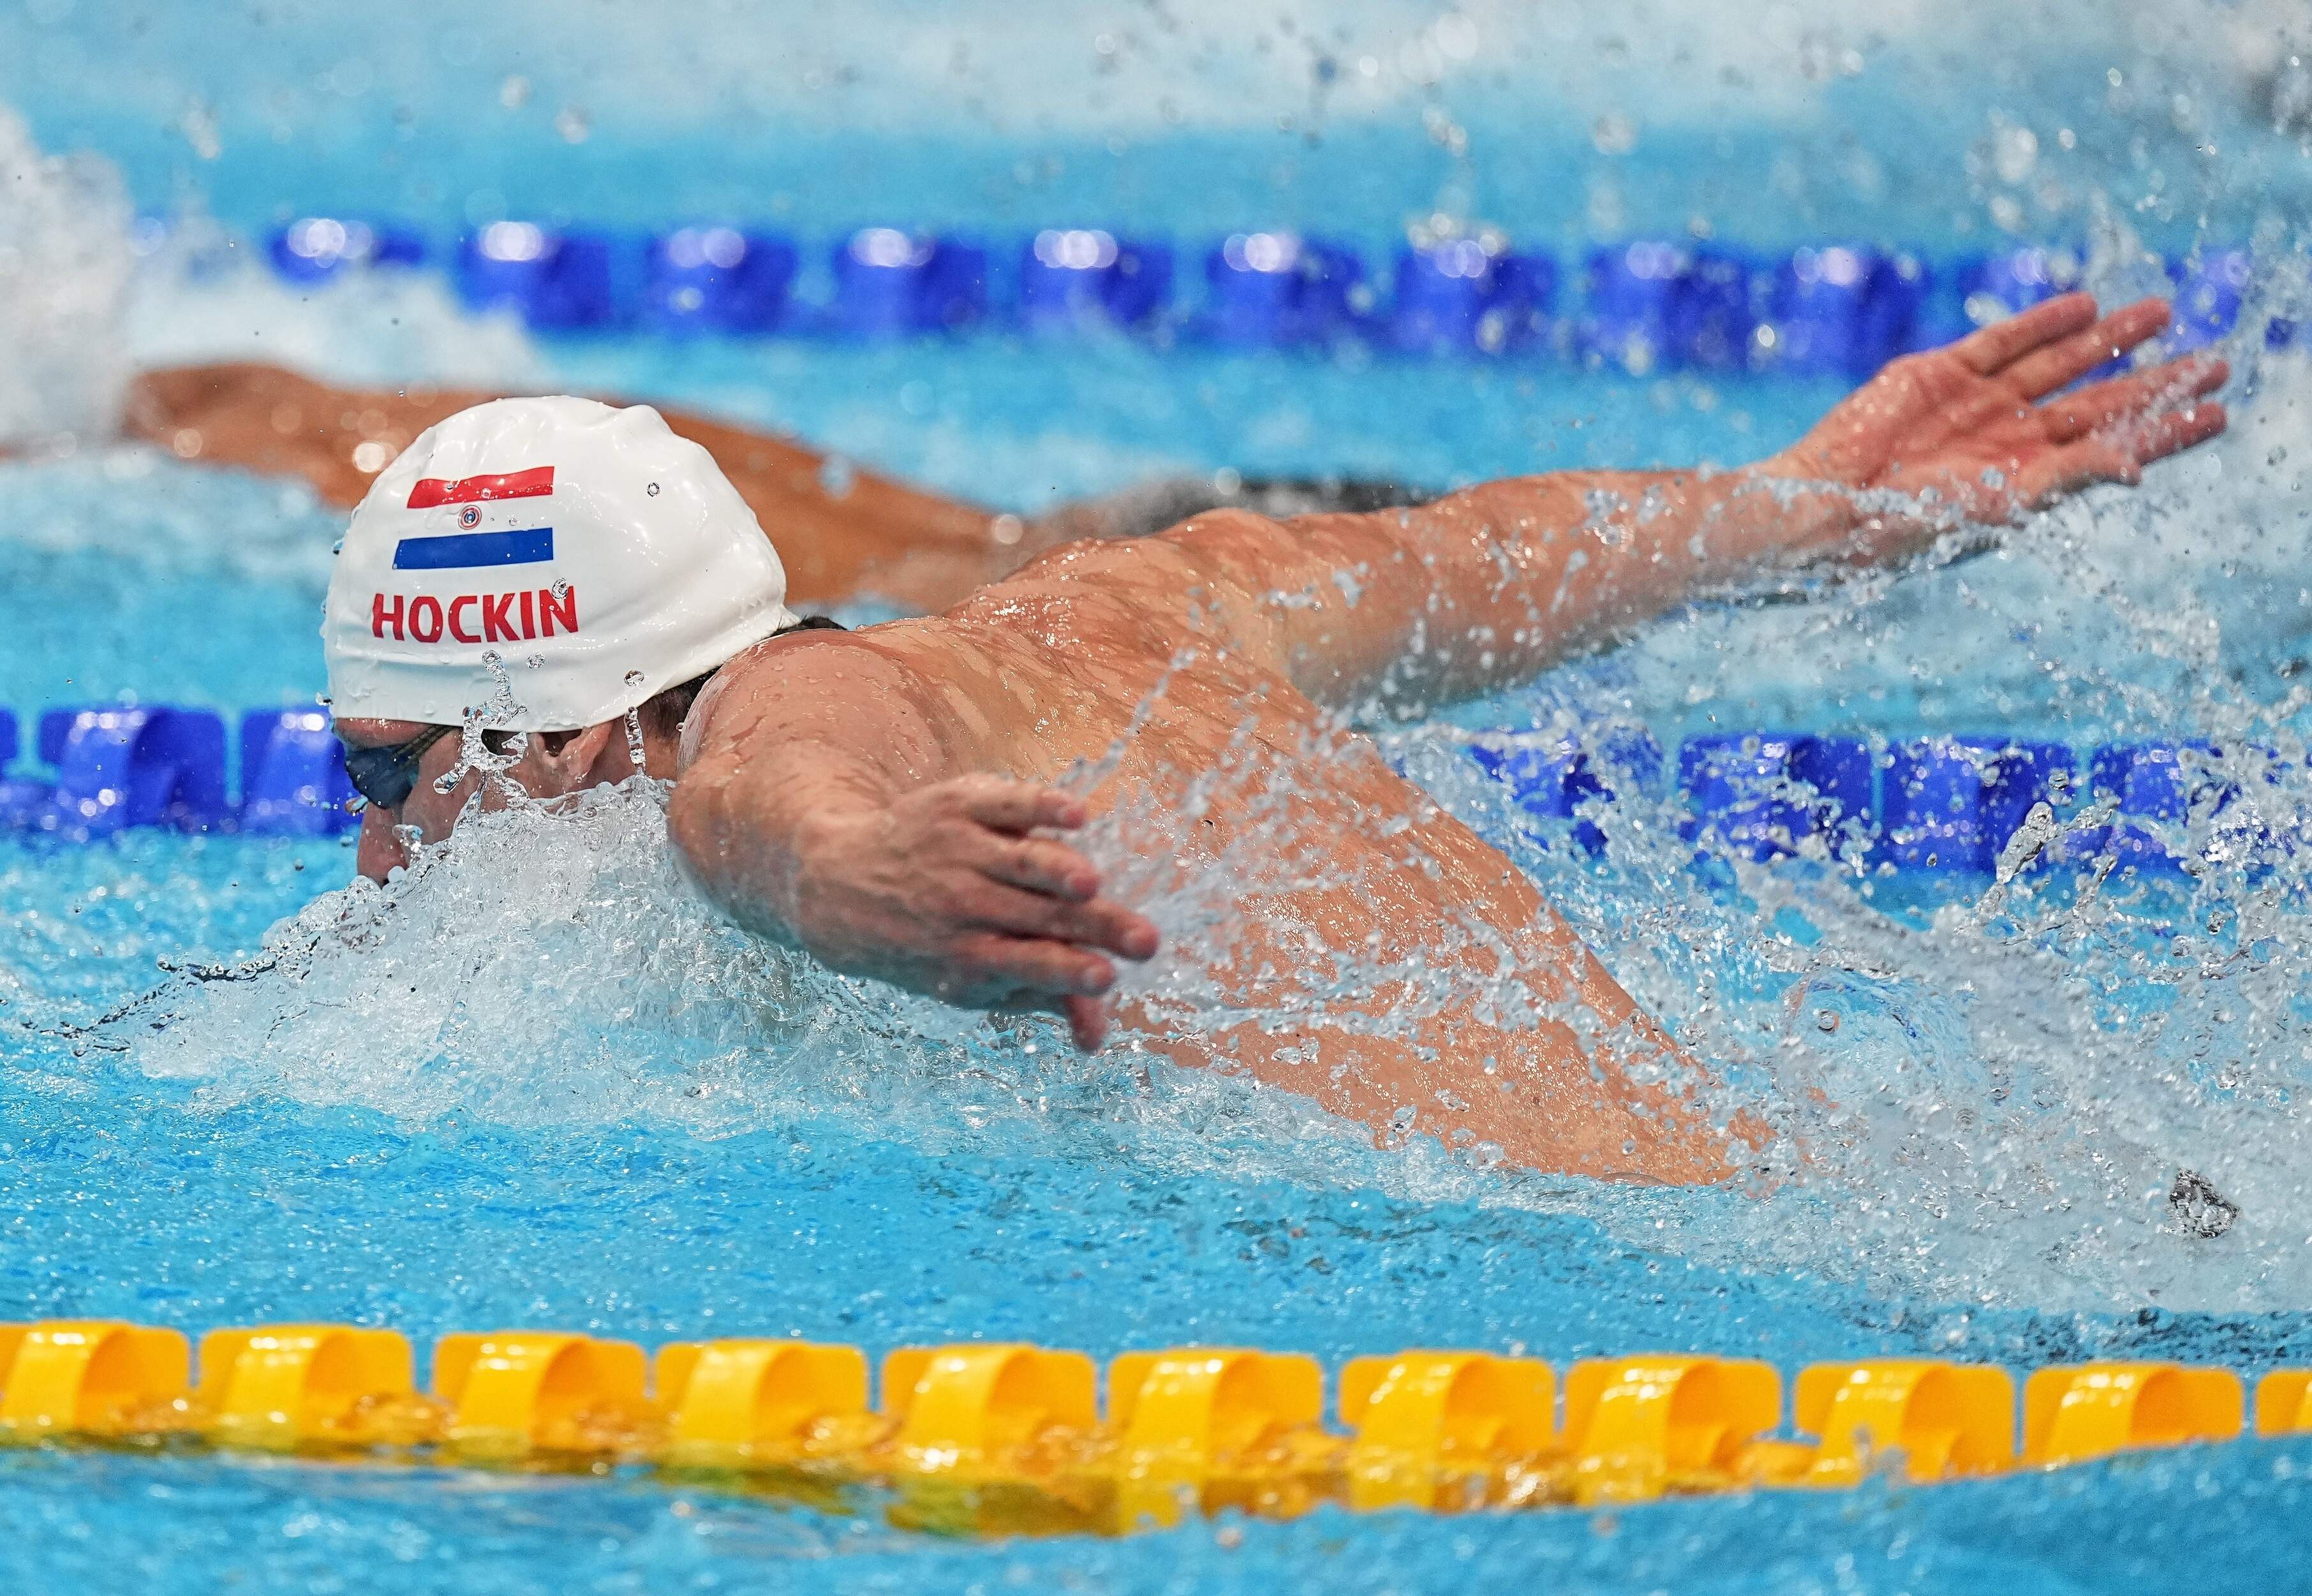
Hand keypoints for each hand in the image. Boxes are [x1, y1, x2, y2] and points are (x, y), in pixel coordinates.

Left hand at [787, 775, 1158, 1049]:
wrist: (839, 885)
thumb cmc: (930, 942)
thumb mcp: (972, 981)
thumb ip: (1042, 997)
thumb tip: (1098, 1040)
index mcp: (970, 959)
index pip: (1027, 965)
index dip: (1066, 972)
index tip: (1104, 977)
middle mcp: (962, 906)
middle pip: (1039, 916)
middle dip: (1094, 929)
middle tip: (1146, 942)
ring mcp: (960, 853)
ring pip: (1018, 862)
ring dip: (1055, 872)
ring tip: (1090, 884)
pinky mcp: (958, 805)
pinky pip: (1004, 803)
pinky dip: (1040, 807)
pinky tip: (1076, 816)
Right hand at [1770, 293, 2227, 560]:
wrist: (1824, 506)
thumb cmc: (1904, 526)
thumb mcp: (1995, 508)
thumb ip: (2067, 478)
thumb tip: (2138, 467)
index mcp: (2029, 482)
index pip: (2115, 447)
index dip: (2167, 429)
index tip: (2218, 411)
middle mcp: (2011, 441)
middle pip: (2100, 401)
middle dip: (2156, 378)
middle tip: (2218, 358)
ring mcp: (1978, 404)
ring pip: (2060, 363)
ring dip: (2110, 339)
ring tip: (2161, 311)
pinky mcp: (1939, 373)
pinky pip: (2004, 341)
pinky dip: (2043, 321)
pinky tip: (2084, 303)